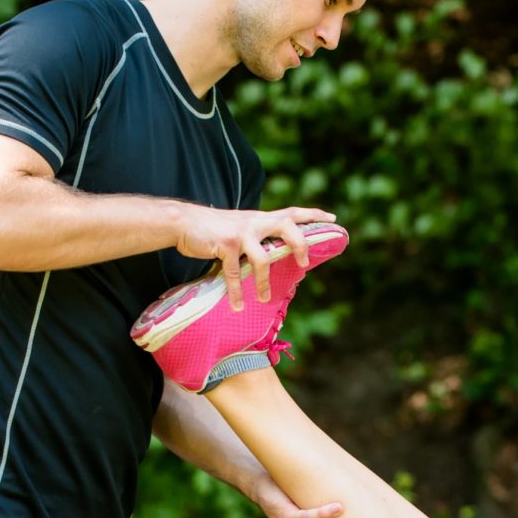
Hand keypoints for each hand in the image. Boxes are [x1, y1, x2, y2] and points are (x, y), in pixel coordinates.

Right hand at [175, 205, 337, 310]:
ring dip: (264, 282)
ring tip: (266, 299)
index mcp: (261, 218)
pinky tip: (237, 305)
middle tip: (305, 264)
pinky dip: (237, 291)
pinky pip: (235, 273)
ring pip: (263, 258)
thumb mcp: (241, 226)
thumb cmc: (214, 228)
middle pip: (287, 226)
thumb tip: (274, 251)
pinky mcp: (225, 245)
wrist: (184, 221)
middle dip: (300, 244)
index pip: (292, 212)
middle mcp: (254, 222)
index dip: (313, 214)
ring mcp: (240, 233)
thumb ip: (258, 234)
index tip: (333, 218)